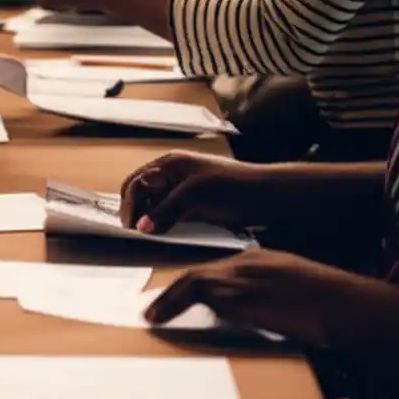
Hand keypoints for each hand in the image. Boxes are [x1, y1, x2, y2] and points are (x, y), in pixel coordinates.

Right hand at [118, 151, 280, 233]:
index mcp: (170, 164)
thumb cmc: (234, 187)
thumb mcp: (195, 196)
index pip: (136, 182)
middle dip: (135, 210)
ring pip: (154, 205)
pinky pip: (169, 214)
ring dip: (150, 218)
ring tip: (150, 234)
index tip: (130, 226)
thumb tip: (141, 227)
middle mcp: (172, 174)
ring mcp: (182, 190)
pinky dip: (164, 223)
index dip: (129, 204)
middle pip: (141, 193)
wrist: (269, 197)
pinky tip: (166, 233)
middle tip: (136, 231)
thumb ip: (166, 210)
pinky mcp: (193, 205)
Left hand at [145, 249, 373, 345]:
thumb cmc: (331, 308)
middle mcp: (247, 262)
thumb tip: (252, 314)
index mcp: (262, 261)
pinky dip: (172, 303)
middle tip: (154, 305)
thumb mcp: (295, 296)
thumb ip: (270, 299)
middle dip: (174, 290)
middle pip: (199, 271)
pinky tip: (158, 316)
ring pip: (192, 279)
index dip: (194, 284)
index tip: (177, 295)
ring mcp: (241, 275)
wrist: (344, 305)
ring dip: (168, 298)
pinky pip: (194, 293)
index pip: (218, 269)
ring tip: (150, 314)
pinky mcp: (237, 292)